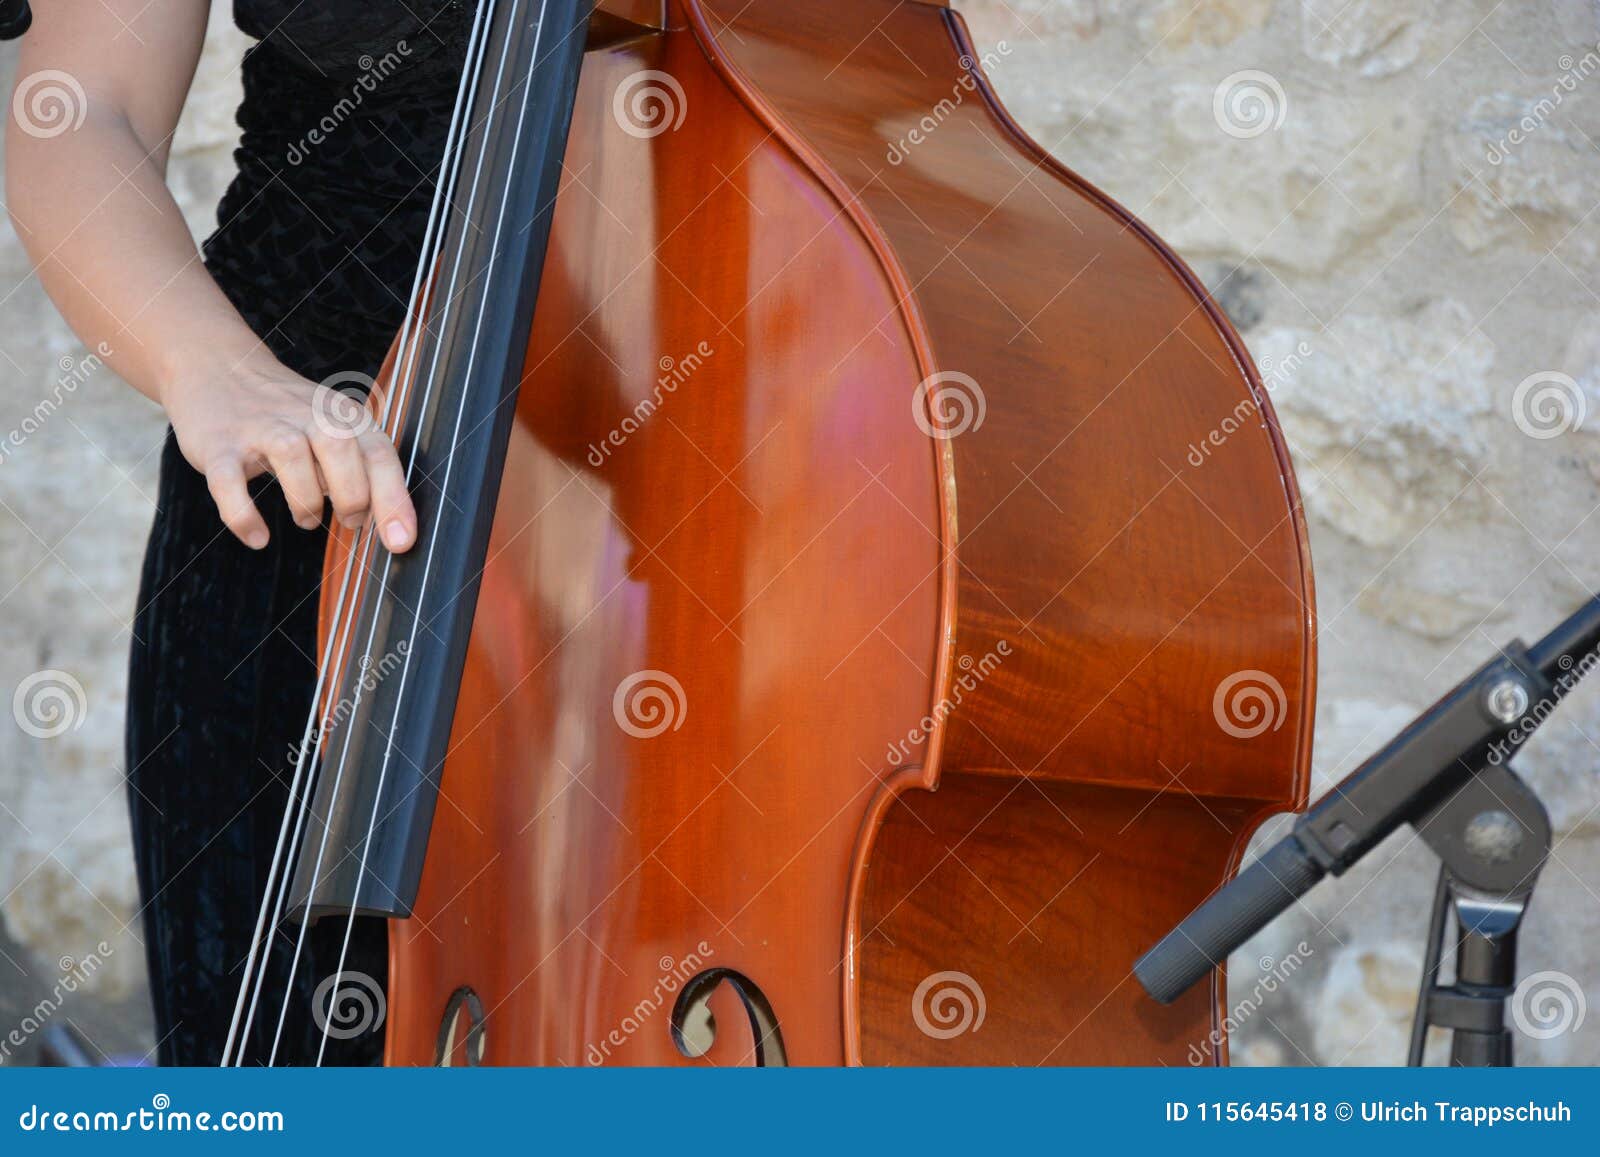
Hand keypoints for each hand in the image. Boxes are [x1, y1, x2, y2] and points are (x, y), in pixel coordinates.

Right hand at [162, 355, 417, 553]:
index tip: (401, 542)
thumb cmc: (287, 415)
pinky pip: (228, 483)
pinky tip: (258, 536)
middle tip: (349, 520)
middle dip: (352, 496)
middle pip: (340, 449)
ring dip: (305, 502)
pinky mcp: (219, 445)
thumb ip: (361, 467)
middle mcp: (304, 415)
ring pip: (291, 457)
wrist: (218, 369)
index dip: (394, 500)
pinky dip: (244, 515)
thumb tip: (387, 522)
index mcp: (341, 416)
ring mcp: (260, 428)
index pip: (379, 454)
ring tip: (307, 518)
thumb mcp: (332, 428)